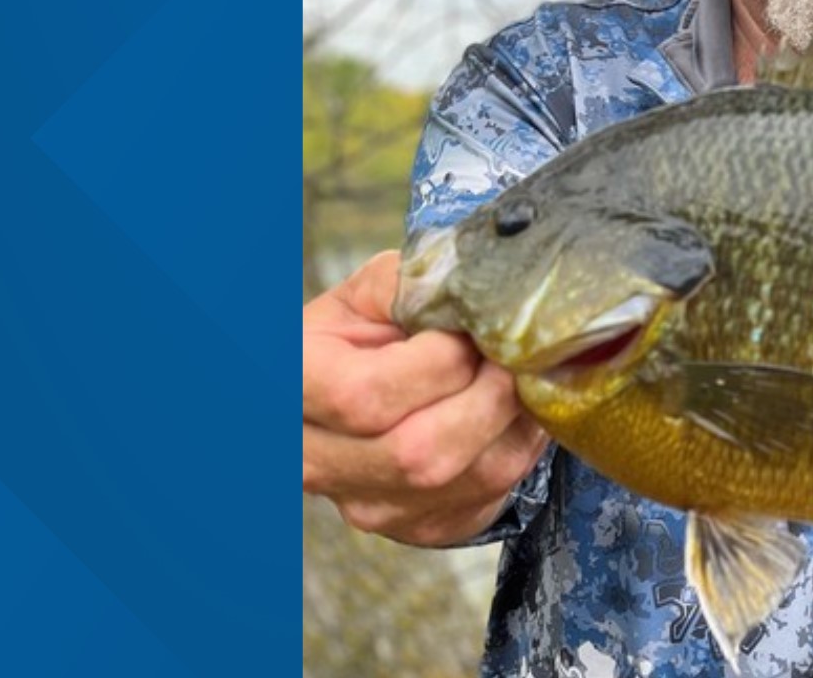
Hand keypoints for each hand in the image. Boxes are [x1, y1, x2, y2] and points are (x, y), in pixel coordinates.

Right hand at [302, 250, 549, 545]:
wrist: (354, 398)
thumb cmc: (359, 337)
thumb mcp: (367, 295)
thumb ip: (406, 285)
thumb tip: (463, 289)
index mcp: (293, 391)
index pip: (364, 397)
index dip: (434, 363)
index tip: (463, 334)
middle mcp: (317, 463)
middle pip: (419, 452)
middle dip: (485, 395)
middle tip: (507, 356)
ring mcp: (368, 506)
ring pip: (467, 477)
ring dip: (513, 421)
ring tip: (517, 377)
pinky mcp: (419, 527)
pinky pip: (491, 495)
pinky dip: (520, 447)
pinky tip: (514, 412)